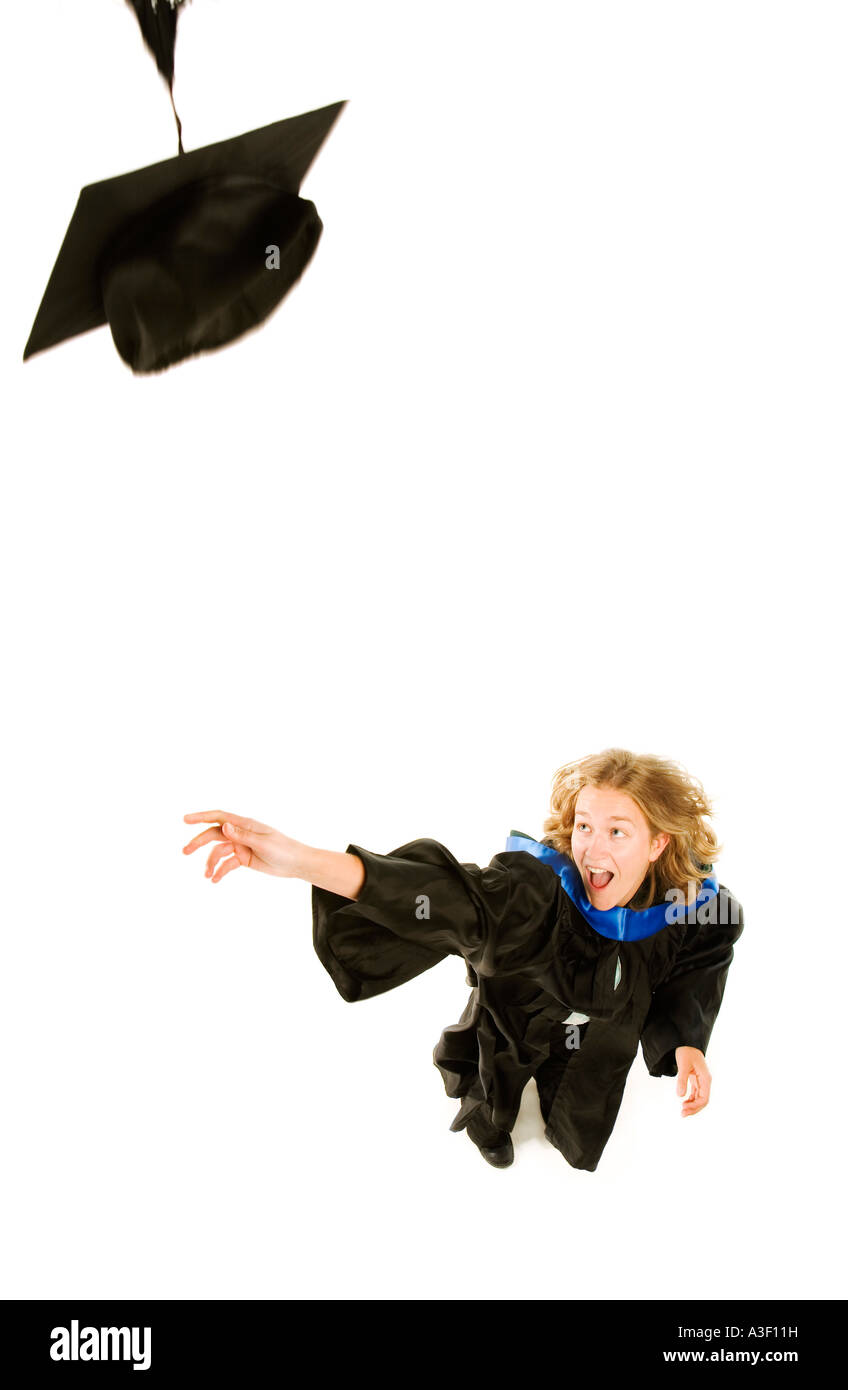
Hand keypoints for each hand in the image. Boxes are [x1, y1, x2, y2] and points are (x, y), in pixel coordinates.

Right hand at [182, 811, 305, 882]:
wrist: (296, 863)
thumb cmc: (283, 849)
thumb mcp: (262, 843)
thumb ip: (242, 836)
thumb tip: (224, 827)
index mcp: (245, 824)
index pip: (219, 817)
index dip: (201, 817)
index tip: (185, 820)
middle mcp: (240, 833)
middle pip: (214, 835)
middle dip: (199, 842)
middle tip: (184, 851)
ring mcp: (241, 846)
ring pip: (219, 852)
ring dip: (211, 863)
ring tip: (207, 875)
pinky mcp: (243, 858)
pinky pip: (227, 863)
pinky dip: (220, 871)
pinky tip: (214, 879)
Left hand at [675, 1046, 710, 1116]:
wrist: (686, 1041)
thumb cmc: (686, 1051)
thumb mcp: (683, 1065)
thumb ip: (682, 1080)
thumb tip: (680, 1096)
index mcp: (706, 1078)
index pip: (704, 1098)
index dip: (695, 1106)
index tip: (684, 1109)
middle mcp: (705, 1081)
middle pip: (703, 1100)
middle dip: (694, 1108)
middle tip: (682, 1114)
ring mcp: (701, 1081)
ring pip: (699, 1098)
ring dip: (692, 1105)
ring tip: (682, 1111)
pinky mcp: (695, 1079)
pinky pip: (695, 1093)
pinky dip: (690, 1099)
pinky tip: (684, 1103)